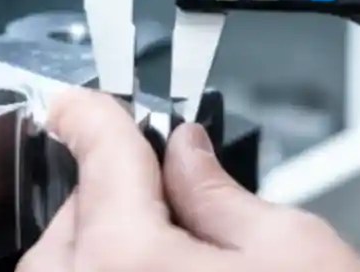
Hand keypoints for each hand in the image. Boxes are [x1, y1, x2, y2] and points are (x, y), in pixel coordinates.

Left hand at [18, 89, 359, 271]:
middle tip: (157, 189)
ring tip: (167, 251)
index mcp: (127, 263)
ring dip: (96, 252)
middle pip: (66, 229)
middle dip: (102, 197)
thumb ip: (218, 192)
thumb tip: (185, 154)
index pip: (99, 161)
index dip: (93, 117)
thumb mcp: (293, 247)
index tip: (80, 104)